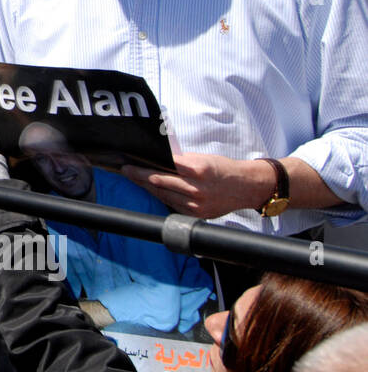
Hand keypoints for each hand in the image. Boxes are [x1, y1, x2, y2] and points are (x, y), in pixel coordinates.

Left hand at [120, 153, 273, 217]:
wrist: (246, 187)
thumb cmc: (223, 168)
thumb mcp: (203, 158)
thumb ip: (180, 160)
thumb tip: (157, 159)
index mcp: (198, 170)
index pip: (163, 167)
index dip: (144, 166)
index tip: (129, 163)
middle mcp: (196, 188)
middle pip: (159, 182)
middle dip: (139, 176)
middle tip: (125, 170)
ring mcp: (196, 204)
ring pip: (163, 195)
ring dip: (146, 187)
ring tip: (134, 178)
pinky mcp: (196, 214)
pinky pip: (172, 204)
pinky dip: (161, 196)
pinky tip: (152, 190)